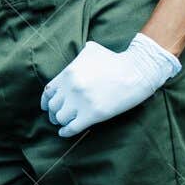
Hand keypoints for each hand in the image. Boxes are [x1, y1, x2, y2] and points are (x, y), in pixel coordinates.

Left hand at [42, 33, 181, 137]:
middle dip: (53, 113)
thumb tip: (73, 62)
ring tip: (64, 123)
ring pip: (60, 118)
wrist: (138, 70)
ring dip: (61, 122)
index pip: (48, 92)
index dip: (46, 101)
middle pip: (53, 106)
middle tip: (57, 117)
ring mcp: (81, 102)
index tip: (47, 107)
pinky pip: (73, 127)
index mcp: (68, 73)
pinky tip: (65, 133)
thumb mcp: (91, 51)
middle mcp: (71, 88)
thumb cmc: (116, 60)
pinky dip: (66, 132)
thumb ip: (77, 58)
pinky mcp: (93, 114)